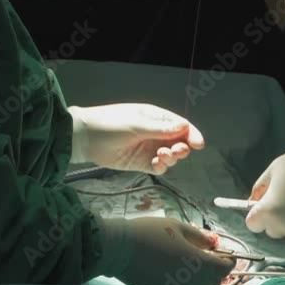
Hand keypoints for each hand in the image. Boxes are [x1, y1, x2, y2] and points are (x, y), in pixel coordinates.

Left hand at [70, 104, 204, 173]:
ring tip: (162, 155)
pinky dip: (162, 166)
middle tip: (177, 151)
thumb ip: (161, 128)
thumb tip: (184, 127)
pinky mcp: (142, 163)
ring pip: (171, 155)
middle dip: (183, 147)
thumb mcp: (137, 124)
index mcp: (156, 118)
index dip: (191, 134)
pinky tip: (157, 163)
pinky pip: (159, 166)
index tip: (198, 144)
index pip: (181, 126)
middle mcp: (156, 133)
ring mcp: (150, 148)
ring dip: (172, 157)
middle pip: (179, 142)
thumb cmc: (111, 123)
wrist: (86, 138)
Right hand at [99, 217, 233, 284]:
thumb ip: (199, 237)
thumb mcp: (177, 227)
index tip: (227, 255)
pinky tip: (179, 275)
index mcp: (198, 263)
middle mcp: (191, 281)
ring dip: (203, 280)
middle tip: (211, 259)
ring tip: (194, 267)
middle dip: (217, 271)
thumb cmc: (149, 233)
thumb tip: (213, 243)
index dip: (229, 262)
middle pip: (215, 282)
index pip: (224, 269)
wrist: (119, 249)